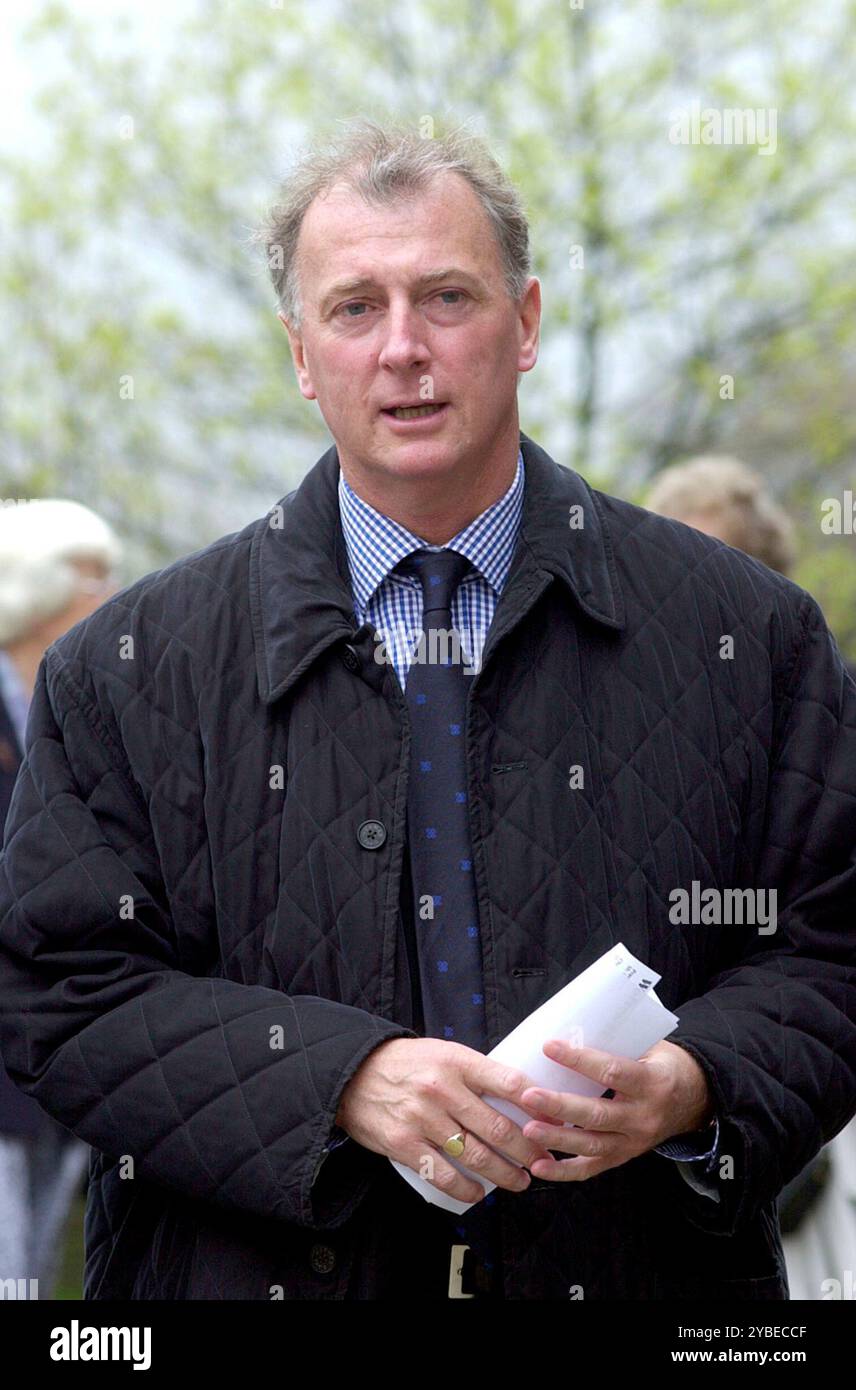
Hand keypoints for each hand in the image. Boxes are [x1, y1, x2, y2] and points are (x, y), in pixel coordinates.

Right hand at [335, 1037, 553, 1204]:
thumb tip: (519, 1096)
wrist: (352, 1072)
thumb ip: (476, 1072)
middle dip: (528, 1150)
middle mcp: (442, 1089)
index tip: (556, 1122)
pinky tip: (478, 1193)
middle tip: (544, 1161)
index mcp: (457, 1061)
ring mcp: (422, 1118)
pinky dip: (465, 1188)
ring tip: (519, 1181)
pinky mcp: (403, 1144)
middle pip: (498, 1127)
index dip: (538, 1106)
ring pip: (475, 1155)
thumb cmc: (406, 1063)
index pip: (509, 1082)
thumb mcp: (443, 1053)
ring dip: (504, 1174)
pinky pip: (442, 1173)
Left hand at [516, 1038, 714, 1182]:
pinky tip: (538, 1166)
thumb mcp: (650, 1047)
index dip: (580, 1060)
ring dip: (557, 1139)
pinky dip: (564, 1171)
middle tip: (528, 1096)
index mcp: (652, 1082)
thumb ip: (617, 1044)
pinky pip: (592, 1169)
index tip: (549, 1046)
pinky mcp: (624, 1157)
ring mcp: (634, 1142)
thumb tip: (570, 1030)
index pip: (613, 1072)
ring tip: (528, 1130)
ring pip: (592, 1145)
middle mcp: (644, 1116)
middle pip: (598, 1114)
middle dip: (560, 1106)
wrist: (695, 1099)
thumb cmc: (663, 1065)